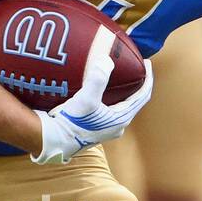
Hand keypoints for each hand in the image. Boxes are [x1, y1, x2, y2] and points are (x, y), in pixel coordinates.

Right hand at [32, 54, 153, 164]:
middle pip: (134, 101)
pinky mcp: (95, 129)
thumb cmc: (71, 122)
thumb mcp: (86, 99)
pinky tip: (101, 90)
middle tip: (134, 67)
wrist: (54, 140)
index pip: (142, 96)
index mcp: (121, 119)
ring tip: (120, 76)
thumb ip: (98, 79)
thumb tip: (107, 60)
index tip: (147, 62)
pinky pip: (109, 109)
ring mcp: (106, 129)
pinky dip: (111, 97)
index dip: (147, 78)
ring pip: (122, 106)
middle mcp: (117, 126)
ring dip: (124, 91)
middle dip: (137, 84)